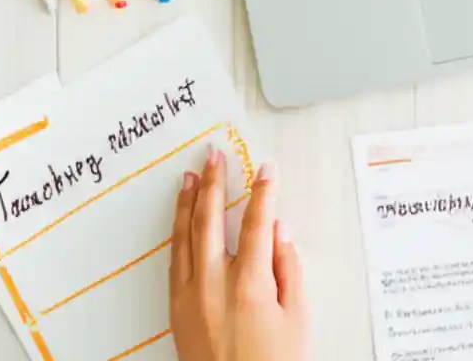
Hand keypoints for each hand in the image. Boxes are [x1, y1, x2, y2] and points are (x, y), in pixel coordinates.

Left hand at [170, 150, 308, 360]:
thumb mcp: (297, 318)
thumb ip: (289, 269)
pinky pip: (175, 259)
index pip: (256, 223)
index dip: (263, 192)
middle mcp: (214, 284)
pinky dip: (177, 233)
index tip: (265, 170)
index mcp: (250, 284)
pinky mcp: (176, 307)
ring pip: (184, 236)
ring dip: (186, 202)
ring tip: (190, 177)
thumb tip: (279, 232)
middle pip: (210, 219)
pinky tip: (181, 220)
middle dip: (213, 182)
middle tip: (214, 155)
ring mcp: (190, 295)